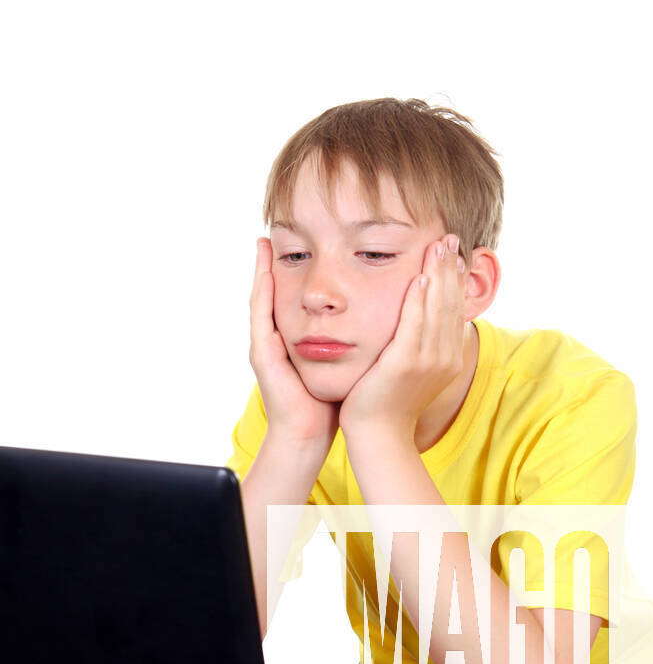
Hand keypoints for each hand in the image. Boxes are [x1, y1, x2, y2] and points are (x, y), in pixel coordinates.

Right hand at [249, 238, 340, 445]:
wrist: (309, 434)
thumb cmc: (329, 401)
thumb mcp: (343, 360)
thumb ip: (351, 338)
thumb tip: (380, 316)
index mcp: (297, 336)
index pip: (297, 294)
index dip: (301, 267)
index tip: (306, 240)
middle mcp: (277, 336)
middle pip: (276, 291)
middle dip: (275, 261)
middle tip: (275, 229)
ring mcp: (266, 344)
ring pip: (263, 298)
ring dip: (262, 270)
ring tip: (265, 241)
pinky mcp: (263, 354)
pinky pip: (261, 317)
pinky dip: (262, 293)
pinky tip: (265, 272)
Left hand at [339, 234, 466, 440]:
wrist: (376, 433)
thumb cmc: (386, 401)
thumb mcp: (411, 368)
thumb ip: (419, 343)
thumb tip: (422, 318)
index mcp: (449, 358)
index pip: (455, 310)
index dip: (455, 280)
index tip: (452, 253)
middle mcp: (445, 358)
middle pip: (451, 304)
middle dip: (450, 269)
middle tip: (449, 238)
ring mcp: (428, 361)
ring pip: (437, 309)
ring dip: (438, 275)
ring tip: (437, 247)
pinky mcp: (406, 363)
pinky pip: (416, 324)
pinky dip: (419, 299)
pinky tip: (419, 277)